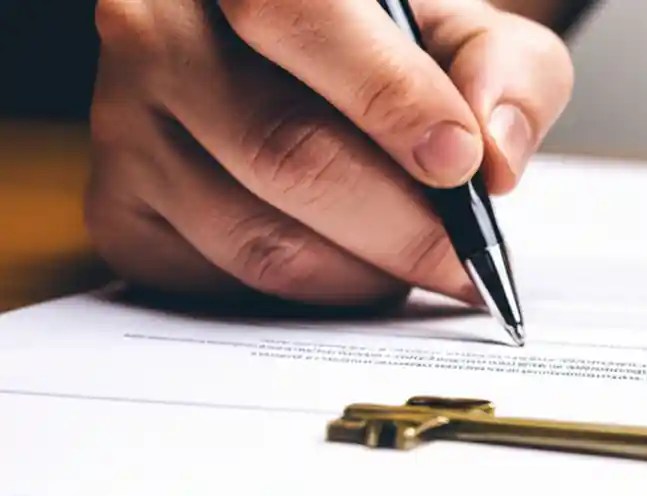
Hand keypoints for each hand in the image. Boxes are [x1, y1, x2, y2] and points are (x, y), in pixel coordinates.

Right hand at [87, 0, 572, 306]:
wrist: (307, 79)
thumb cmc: (390, 56)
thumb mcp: (464, 37)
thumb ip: (506, 74)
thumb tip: (495, 156)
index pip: (300, 16)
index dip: (388, 98)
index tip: (460, 166)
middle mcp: (158, 30)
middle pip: (285, 151)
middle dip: (399, 227)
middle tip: (462, 261)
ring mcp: (124, 123)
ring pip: (258, 237)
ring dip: (361, 273)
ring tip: (411, 261)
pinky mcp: (119, 209)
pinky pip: (225, 283)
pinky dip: (309, 295)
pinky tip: (348, 265)